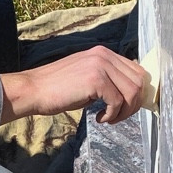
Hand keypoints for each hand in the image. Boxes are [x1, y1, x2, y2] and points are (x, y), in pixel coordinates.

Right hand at [0, 47, 150, 124]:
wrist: (34, 90)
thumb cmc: (57, 88)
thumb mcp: (87, 77)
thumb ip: (107, 78)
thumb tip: (128, 92)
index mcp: (104, 53)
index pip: (137, 71)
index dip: (138, 93)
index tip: (128, 108)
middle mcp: (104, 55)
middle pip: (139, 81)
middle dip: (134, 104)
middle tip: (119, 116)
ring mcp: (100, 66)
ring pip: (132, 92)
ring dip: (124, 112)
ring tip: (109, 118)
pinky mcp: (95, 80)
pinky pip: (117, 102)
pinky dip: (112, 115)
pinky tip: (99, 118)